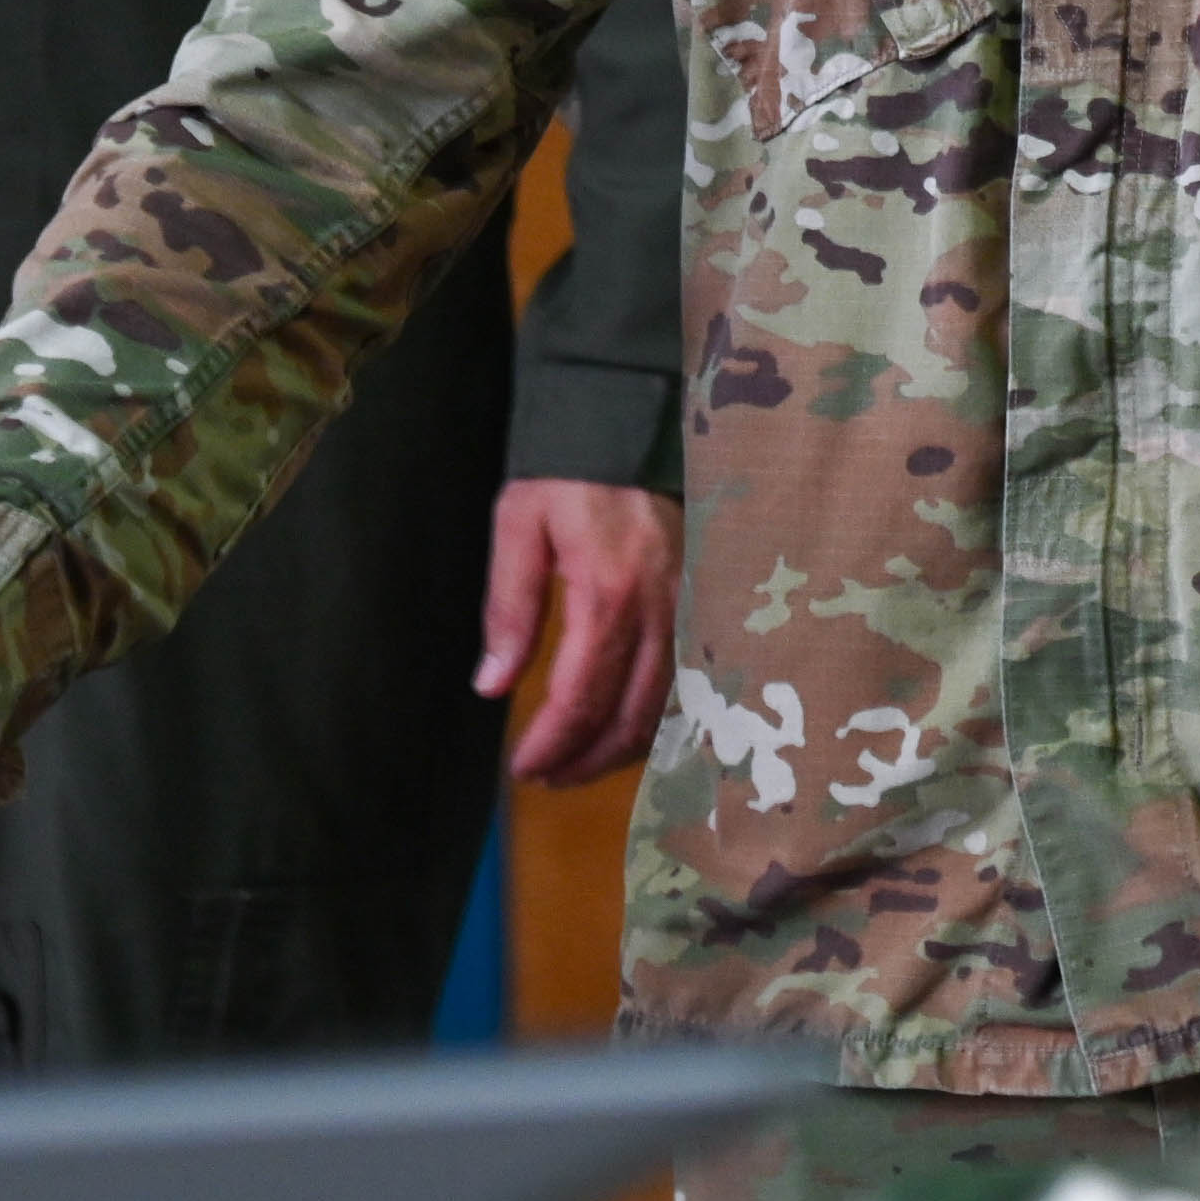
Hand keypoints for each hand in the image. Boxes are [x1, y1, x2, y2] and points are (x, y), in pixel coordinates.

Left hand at [479, 480, 682, 781]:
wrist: (632, 423)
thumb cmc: (567, 474)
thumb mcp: (519, 527)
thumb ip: (509, 608)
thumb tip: (492, 685)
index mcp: (608, 592)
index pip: (582, 696)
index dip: (553, 743)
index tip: (523, 767)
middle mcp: (662, 608)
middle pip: (631, 714)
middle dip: (587, 759)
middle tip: (546, 777)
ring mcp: (693, 606)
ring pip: (668, 705)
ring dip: (623, 747)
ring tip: (579, 763)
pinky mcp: (706, 601)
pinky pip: (690, 680)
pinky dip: (659, 717)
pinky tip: (627, 728)